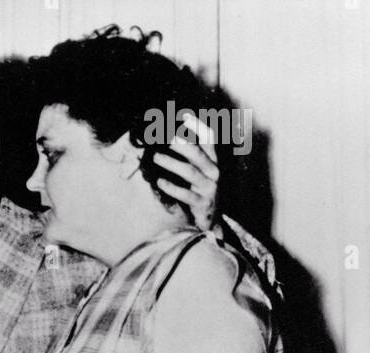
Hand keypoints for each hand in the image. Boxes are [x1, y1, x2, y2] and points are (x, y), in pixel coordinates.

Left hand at [154, 112, 218, 229]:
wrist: (211, 220)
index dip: (198, 127)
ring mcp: (208, 188)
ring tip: (156, 157)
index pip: (209, 140)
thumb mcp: (201, 172)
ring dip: (171, 163)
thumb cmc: (201, 191)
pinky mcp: (201, 204)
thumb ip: (192, 156)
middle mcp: (213, 173)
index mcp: (213, 162)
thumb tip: (174, 136)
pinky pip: (185, 194)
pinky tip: (160, 182)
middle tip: (165, 138)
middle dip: (182, 144)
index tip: (184, 115)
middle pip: (197, 154)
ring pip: (190, 172)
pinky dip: (172, 187)